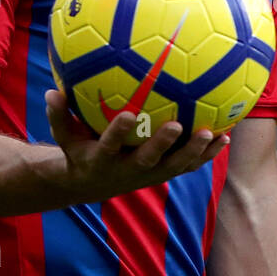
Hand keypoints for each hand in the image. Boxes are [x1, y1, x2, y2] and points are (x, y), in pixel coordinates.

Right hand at [45, 89, 227, 202]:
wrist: (91, 184)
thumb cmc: (78, 150)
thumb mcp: (64, 136)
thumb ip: (58, 115)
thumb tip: (51, 91)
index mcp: (102, 159)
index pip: (108, 145)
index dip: (118, 132)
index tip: (127, 115)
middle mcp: (128, 170)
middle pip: (148, 160)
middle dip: (163, 145)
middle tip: (179, 125)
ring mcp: (149, 175)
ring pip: (175, 167)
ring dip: (195, 152)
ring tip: (213, 134)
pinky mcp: (164, 174)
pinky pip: (188, 165)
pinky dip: (207, 153)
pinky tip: (225, 136)